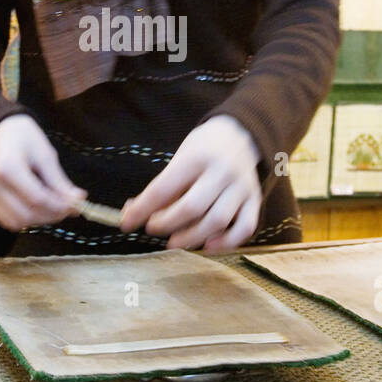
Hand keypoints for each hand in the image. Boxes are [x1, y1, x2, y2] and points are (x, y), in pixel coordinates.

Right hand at [0, 114, 85, 231]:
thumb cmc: (23, 137)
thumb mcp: (45, 154)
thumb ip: (59, 181)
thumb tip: (78, 201)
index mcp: (7, 167)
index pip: (38, 199)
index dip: (60, 206)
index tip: (77, 205)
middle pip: (27, 215)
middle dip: (52, 215)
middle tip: (68, 207)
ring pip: (17, 222)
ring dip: (39, 219)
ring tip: (54, 206)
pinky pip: (8, 220)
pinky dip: (26, 218)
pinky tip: (38, 207)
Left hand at [120, 115, 260, 251]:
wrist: (240, 135)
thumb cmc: (203, 149)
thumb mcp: (179, 158)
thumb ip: (161, 187)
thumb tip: (133, 214)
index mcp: (197, 157)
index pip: (164, 188)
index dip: (142, 209)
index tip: (127, 223)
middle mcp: (222, 171)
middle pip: (192, 207)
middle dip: (167, 223)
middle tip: (152, 228)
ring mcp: (241, 187)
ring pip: (218, 221)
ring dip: (192, 237)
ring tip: (174, 242)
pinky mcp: (255, 200)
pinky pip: (245, 227)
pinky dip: (227, 242)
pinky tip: (208, 246)